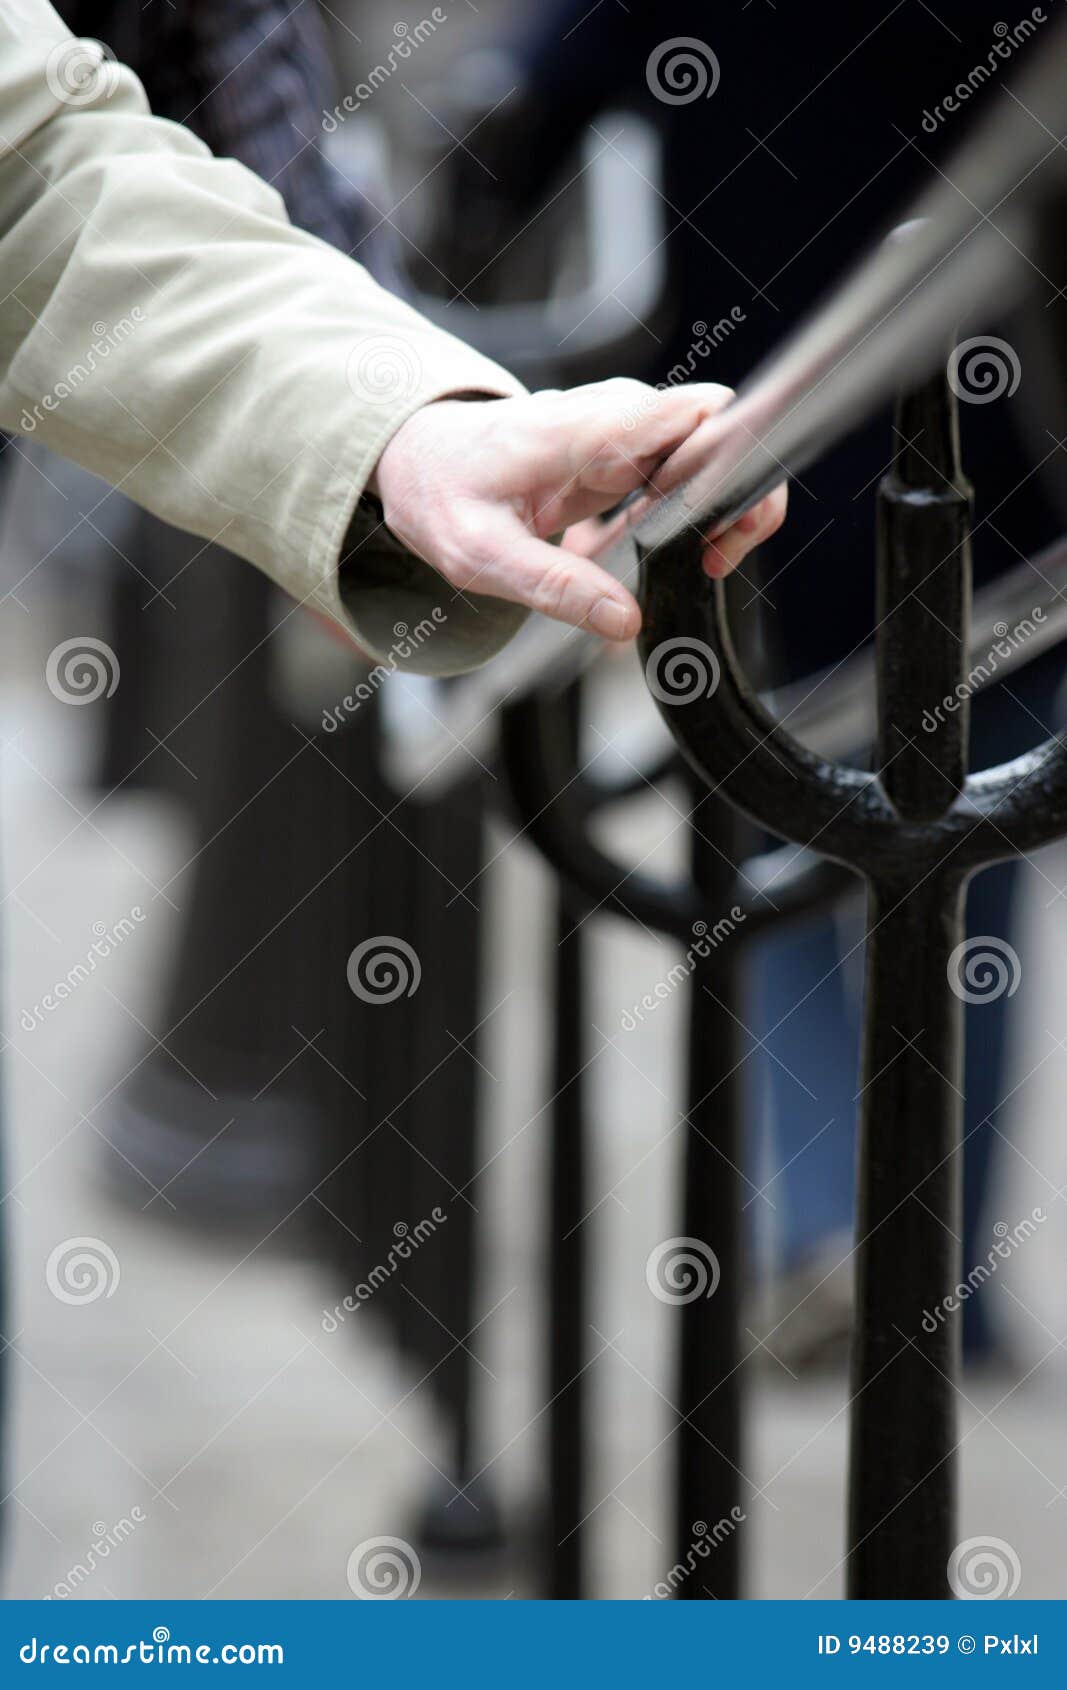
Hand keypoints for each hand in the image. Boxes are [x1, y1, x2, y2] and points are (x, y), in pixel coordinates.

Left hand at [370, 379, 786, 641]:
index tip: (722, 530)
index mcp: (589, 428)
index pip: (700, 414)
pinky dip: (690, 516)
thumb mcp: (481, 555)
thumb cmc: (442, 493)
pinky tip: (659, 553)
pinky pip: (685, 474)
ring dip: (715, 514)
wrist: (418, 458)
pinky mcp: (627, 453)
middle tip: (711, 564)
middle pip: (722, 435)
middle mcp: (619, 417)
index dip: (737, 464)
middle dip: (737, 500)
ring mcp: (627, 431)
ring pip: (711, 455)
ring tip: (691, 564)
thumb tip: (625, 623)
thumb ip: (554, 587)